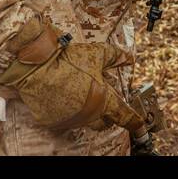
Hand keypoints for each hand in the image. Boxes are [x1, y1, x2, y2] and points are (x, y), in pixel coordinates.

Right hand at [0, 17, 144, 133]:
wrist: (38, 64)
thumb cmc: (70, 59)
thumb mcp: (98, 54)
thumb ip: (116, 57)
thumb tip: (128, 58)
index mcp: (103, 101)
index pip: (124, 116)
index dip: (134, 121)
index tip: (139, 124)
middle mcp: (88, 115)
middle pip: (103, 123)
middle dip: (107, 116)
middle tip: (105, 104)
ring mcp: (69, 119)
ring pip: (83, 121)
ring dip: (86, 111)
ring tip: (79, 93)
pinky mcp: (52, 121)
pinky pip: (64, 119)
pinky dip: (66, 110)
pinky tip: (62, 95)